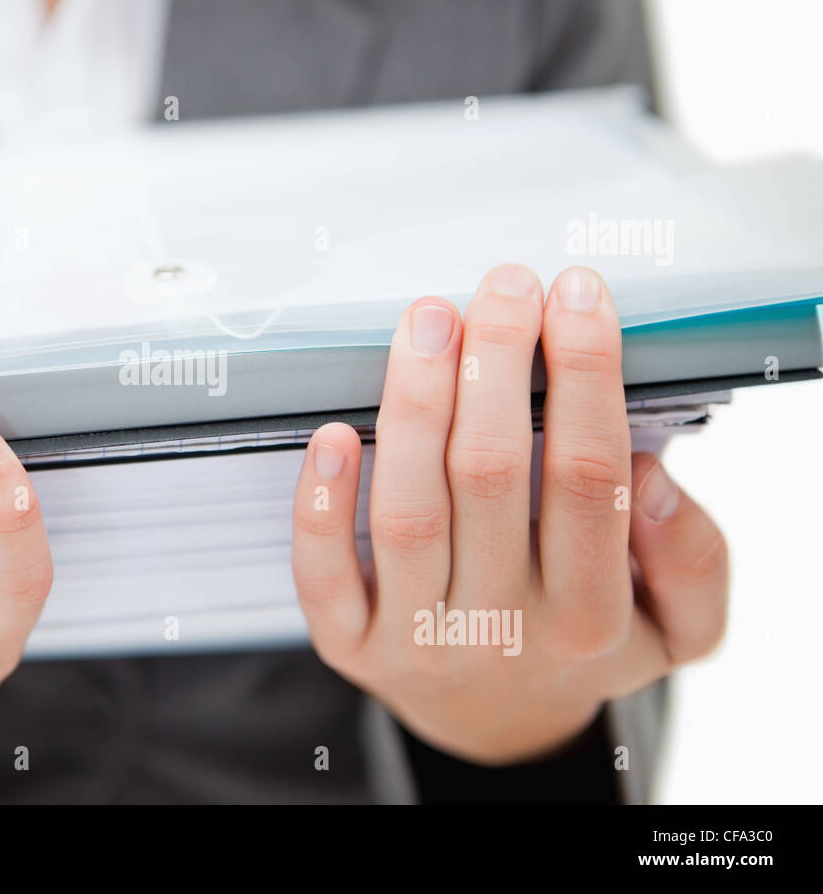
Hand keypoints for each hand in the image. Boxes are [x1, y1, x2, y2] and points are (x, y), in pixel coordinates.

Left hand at [291, 265, 728, 763]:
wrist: (496, 724)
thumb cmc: (580, 644)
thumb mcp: (676, 624)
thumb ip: (690, 556)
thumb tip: (646, 477)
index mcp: (590, 616)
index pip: (588, 477)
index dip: (584, 375)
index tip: (577, 295)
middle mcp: (501, 628)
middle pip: (492, 476)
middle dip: (496, 364)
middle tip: (500, 286)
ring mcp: (416, 639)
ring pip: (409, 510)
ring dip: (414, 404)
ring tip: (428, 320)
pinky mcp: (349, 644)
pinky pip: (323, 573)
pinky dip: (320, 502)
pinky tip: (333, 430)